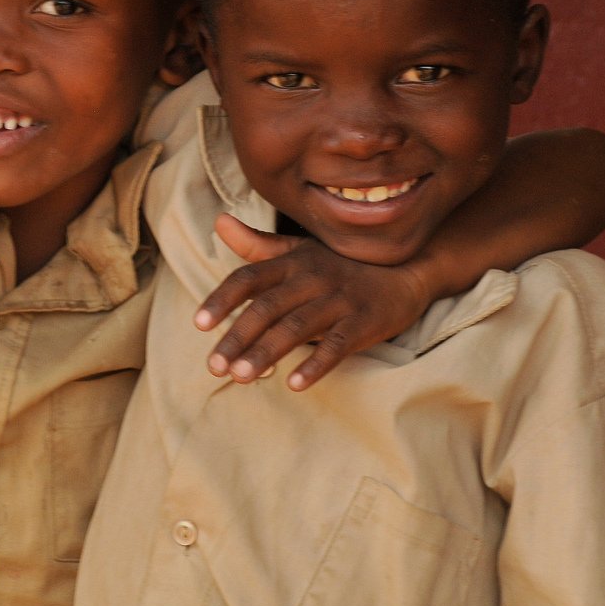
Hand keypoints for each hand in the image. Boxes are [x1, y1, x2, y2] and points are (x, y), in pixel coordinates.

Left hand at [196, 214, 430, 390]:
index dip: (222, 299)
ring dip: (267, 353)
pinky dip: (316, 364)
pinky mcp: (365, 322)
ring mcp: (340, 299)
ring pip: (297, 328)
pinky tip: (294, 384)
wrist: (405, 270)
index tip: (198, 325)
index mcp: (292, 261)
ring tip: (241, 377)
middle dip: (238, 337)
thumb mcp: (299, 251)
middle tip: (213, 367)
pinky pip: (338, 344)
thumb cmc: (339, 264)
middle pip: (267, 307)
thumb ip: (257, 245)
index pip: (249, 277)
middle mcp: (312, 277)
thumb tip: (218, 221)